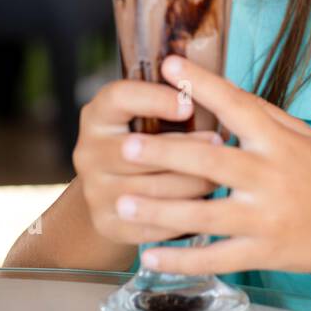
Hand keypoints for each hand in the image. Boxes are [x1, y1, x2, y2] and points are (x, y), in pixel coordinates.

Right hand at [73, 78, 224, 245]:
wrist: (117, 193)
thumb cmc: (150, 141)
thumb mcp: (151, 117)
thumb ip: (174, 102)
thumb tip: (222, 87)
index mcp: (98, 115)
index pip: (119, 98)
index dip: (154, 99)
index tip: (189, 103)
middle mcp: (88, 152)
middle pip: (138, 149)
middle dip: (184, 147)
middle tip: (221, 142)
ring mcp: (95, 191)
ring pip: (151, 189)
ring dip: (191, 182)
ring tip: (221, 174)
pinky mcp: (108, 223)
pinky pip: (152, 222)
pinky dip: (183, 214)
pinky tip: (207, 206)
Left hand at [112, 54, 310, 285]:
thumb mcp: (307, 138)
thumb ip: (266, 118)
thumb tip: (223, 92)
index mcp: (279, 142)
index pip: (236, 105)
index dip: (201, 84)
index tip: (167, 65)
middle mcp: (270, 177)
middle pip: (209, 161)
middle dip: (164, 153)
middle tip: (125, 147)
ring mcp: (266, 217)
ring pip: (203, 214)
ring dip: (159, 211)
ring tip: (122, 203)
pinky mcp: (263, 252)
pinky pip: (215, 257)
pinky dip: (181, 258)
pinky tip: (150, 256)